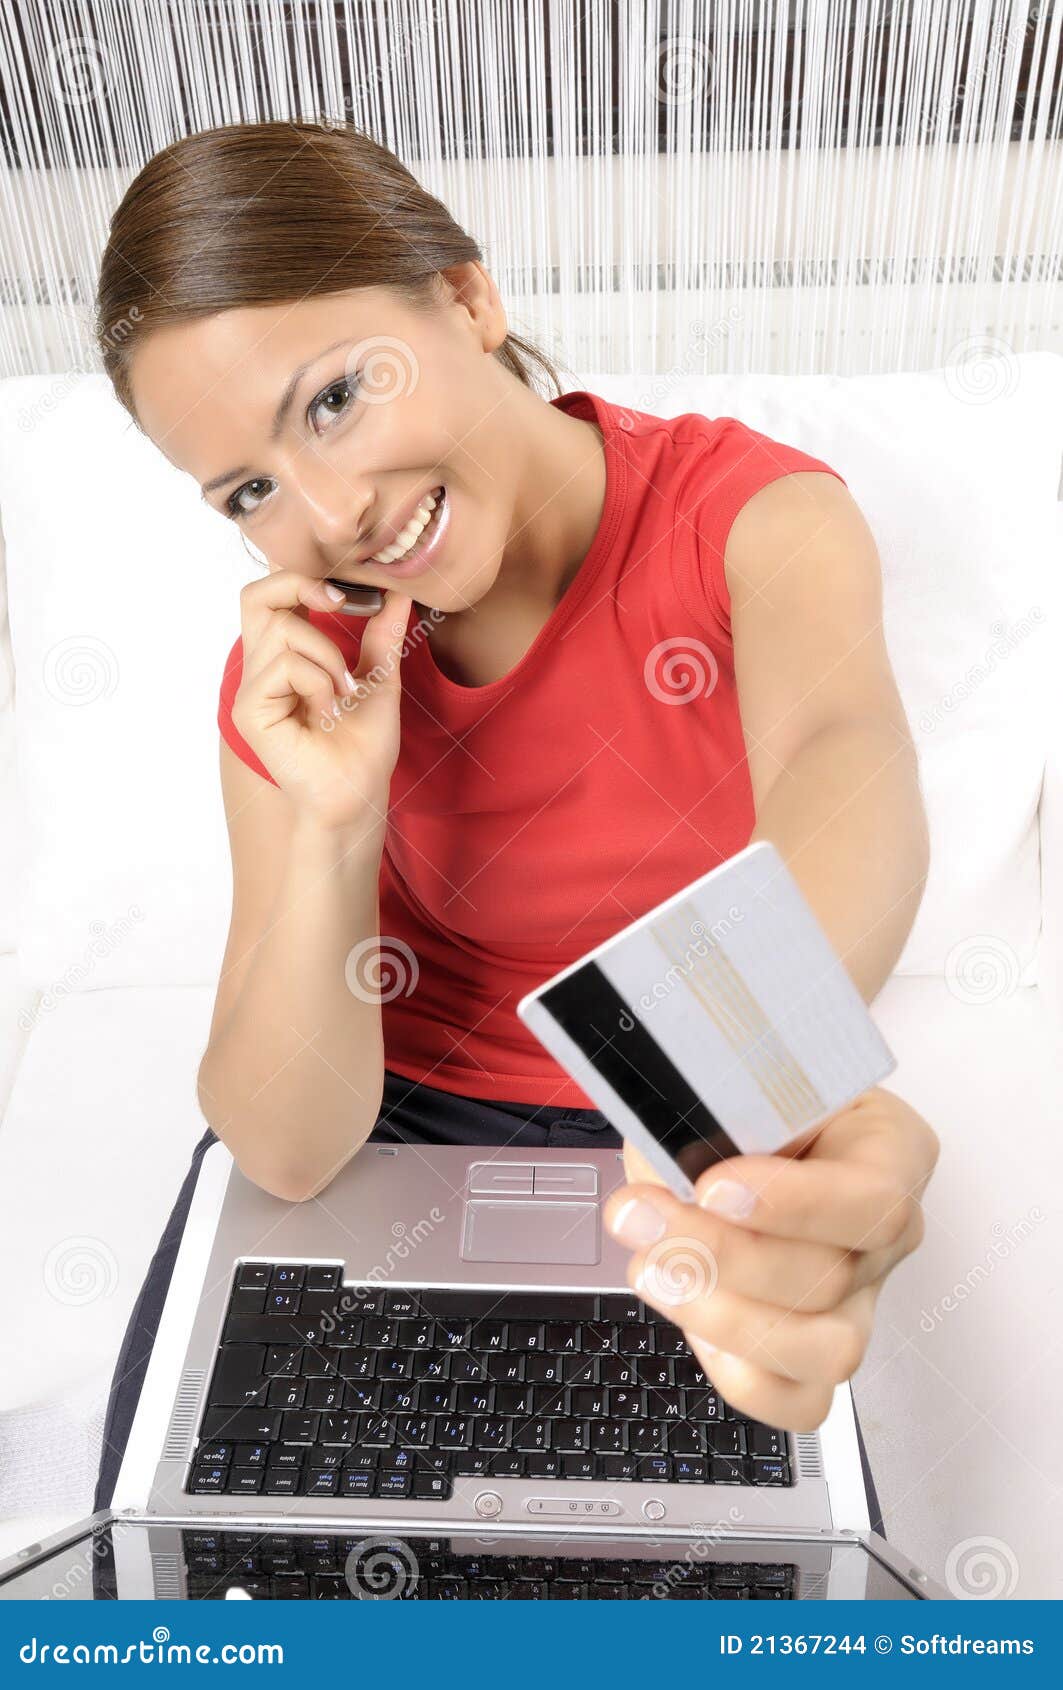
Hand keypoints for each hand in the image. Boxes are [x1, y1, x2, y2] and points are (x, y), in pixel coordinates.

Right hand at [231, 571, 413, 829]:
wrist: (358, 795)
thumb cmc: (364, 747)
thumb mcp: (380, 679)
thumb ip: (382, 635)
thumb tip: (399, 592)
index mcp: (287, 655)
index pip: (272, 594)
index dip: (301, 577)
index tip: (349, 593)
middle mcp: (262, 667)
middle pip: (256, 595)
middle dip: (300, 585)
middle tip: (339, 602)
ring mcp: (252, 689)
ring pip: (283, 630)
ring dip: (328, 655)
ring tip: (344, 692)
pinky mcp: (251, 710)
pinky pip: (285, 665)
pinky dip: (319, 682)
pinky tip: (328, 712)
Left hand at [602, 1087, 938, 1431]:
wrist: (723, 1127)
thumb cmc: (740, 1101)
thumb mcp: (737, 1080)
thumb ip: (726, 1115)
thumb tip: (681, 1164)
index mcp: (891, 1150)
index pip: (872, 1198)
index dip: (793, 1204)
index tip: (711, 1186)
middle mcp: (885, 1234)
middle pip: (834, 1278)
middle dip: (719, 1254)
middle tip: (640, 1216)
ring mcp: (860, 1301)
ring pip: (829, 1352)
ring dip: (722, 1316)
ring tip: (651, 1267)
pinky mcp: (815, 1352)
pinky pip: (799, 1401)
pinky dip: (735, 1370)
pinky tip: (688, 1315)